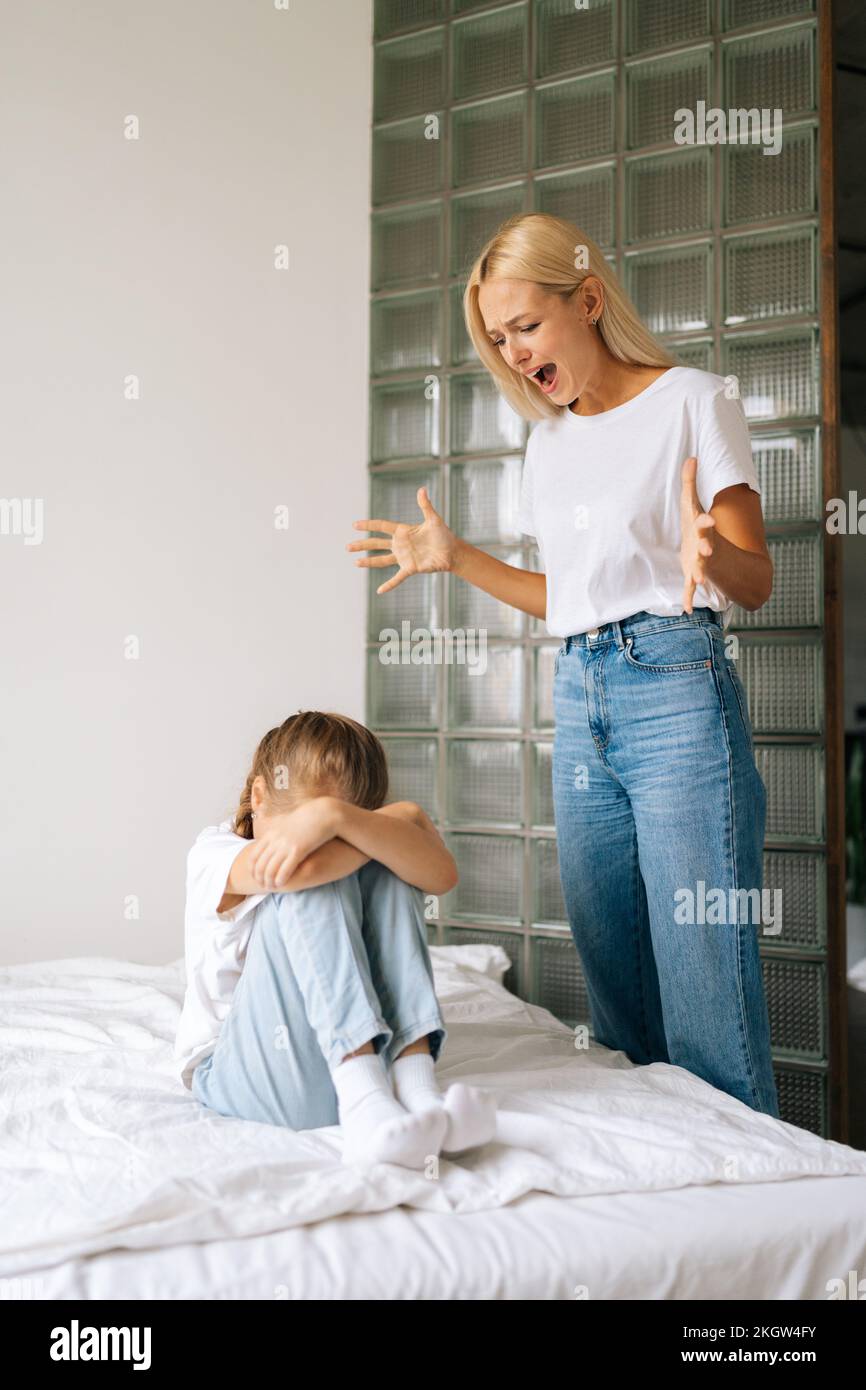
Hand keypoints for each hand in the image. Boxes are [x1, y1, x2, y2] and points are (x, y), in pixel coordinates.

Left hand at [248, 797, 339, 889]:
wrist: (324, 813)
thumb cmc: (308, 820)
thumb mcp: (288, 824)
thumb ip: (278, 834)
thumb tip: (272, 841)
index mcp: (272, 834)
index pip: (254, 855)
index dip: (252, 869)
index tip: (256, 877)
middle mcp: (276, 840)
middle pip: (260, 864)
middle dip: (259, 878)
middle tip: (263, 886)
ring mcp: (286, 845)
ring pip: (270, 869)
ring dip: (269, 881)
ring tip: (271, 888)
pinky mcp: (298, 850)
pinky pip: (284, 870)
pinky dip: (280, 879)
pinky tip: (281, 884)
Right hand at [346, 486, 457, 594]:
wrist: (452, 552)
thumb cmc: (443, 535)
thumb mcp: (433, 519)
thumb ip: (425, 505)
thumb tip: (422, 489)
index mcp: (403, 531)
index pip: (382, 527)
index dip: (368, 525)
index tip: (355, 525)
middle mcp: (400, 544)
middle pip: (376, 544)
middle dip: (362, 545)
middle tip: (348, 547)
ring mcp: (404, 557)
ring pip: (382, 560)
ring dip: (369, 562)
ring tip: (355, 563)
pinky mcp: (410, 568)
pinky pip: (397, 578)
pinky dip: (389, 585)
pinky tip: (379, 591)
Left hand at [679, 455, 715, 613]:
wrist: (709, 550)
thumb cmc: (696, 524)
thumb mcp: (691, 503)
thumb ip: (690, 482)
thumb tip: (691, 456)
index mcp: (701, 529)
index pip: (704, 523)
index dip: (705, 521)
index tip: (709, 519)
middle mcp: (703, 546)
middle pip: (705, 547)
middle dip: (705, 550)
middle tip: (706, 551)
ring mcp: (700, 562)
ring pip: (700, 569)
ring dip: (699, 575)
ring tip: (700, 582)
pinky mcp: (694, 575)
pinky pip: (691, 588)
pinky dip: (689, 598)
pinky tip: (687, 609)